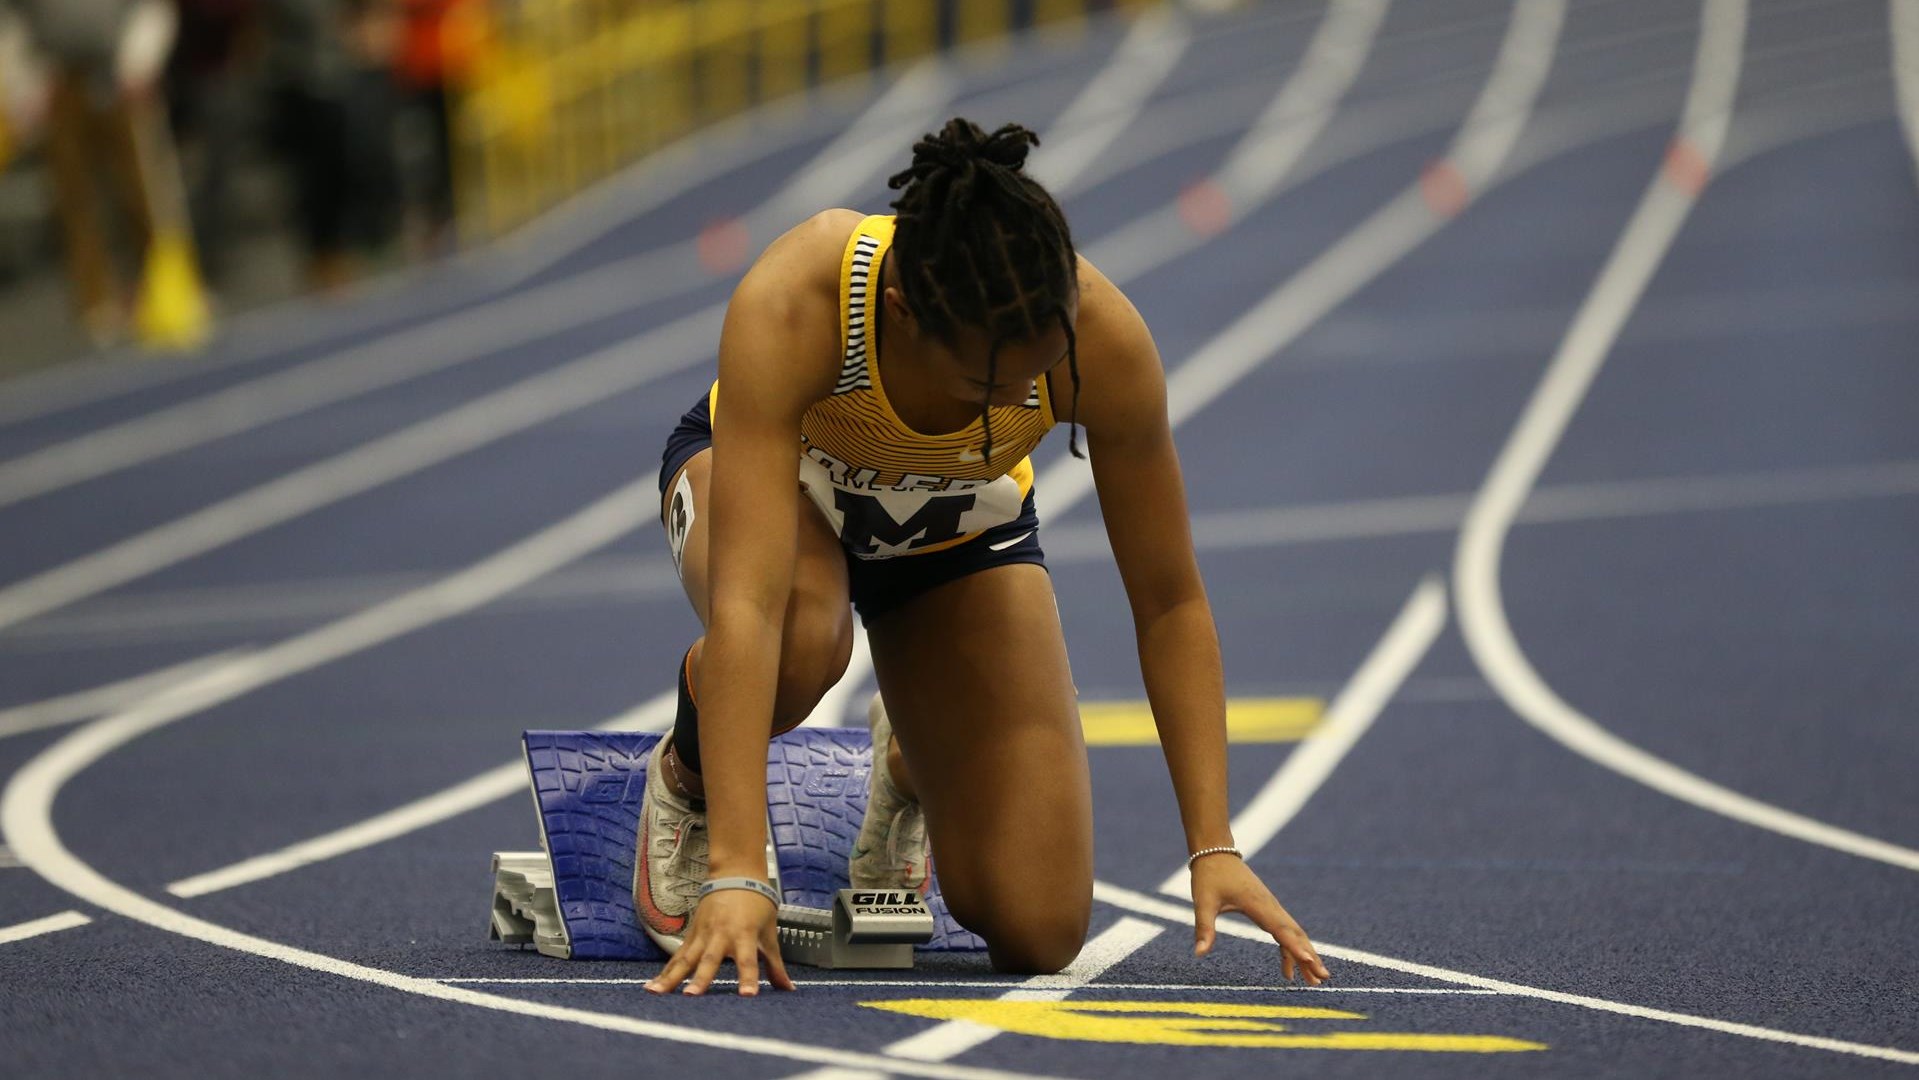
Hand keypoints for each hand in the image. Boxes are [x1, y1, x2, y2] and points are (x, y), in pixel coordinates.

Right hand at [643, 886, 794, 996]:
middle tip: (691, 997)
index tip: (747, 996)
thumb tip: (788, 989)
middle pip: (709, 959)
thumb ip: (775, 965)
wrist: (735, 873)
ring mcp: (702, 934)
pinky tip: (652, 987)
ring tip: (656, 993)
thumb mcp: (769, 933)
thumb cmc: (756, 904)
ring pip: (685, 958)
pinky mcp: (691, 934)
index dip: (748, 977)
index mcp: (744, 934)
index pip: (748, 959)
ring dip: (671, 977)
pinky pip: (677, 956)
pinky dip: (665, 971)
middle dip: (700, 978)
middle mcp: (721, 935)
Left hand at [1190, 854, 1329, 984]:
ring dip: (1305, 955)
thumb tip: (1198, 954)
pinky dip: (1290, 949)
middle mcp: (1270, 906)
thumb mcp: (1203, 902)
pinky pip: (1284, 931)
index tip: (1310, 961)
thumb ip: (1204, 928)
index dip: (1295, 947)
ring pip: (1294, 934)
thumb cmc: (1209, 876)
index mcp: (1258, 904)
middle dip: (1310, 956)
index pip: (1281, 929)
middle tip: (1322, 979)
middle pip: (1296, 934)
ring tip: (1314, 980)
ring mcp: (1271, 907)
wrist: (1215, 852)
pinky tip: (1288, 969)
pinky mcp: (1268, 908)